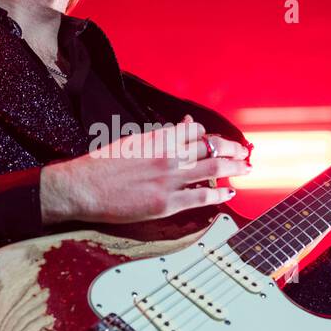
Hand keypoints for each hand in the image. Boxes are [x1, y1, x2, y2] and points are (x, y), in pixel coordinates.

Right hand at [41, 114, 250, 223]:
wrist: (83, 187)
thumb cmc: (103, 164)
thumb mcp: (133, 141)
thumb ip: (161, 136)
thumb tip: (182, 127)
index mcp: (160, 138)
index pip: (198, 131)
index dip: (212, 136)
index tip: (221, 141)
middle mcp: (170, 155)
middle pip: (213, 147)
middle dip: (233, 149)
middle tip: (245, 152)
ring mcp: (170, 180)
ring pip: (214, 169)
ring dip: (235, 168)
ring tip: (247, 169)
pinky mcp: (167, 203)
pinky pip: (202, 197)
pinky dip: (220, 194)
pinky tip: (229, 193)